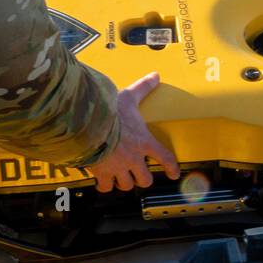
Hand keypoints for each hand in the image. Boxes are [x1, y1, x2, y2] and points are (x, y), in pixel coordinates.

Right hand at [86, 71, 180, 192]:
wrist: (88, 124)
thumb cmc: (110, 111)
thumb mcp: (129, 97)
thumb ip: (143, 88)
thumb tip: (155, 75)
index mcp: (144, 141)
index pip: (164, 157)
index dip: (171, 167)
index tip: (174, 173)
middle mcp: (133, 158)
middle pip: (145, 179)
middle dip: (142, 178)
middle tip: (139, 174)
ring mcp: (118, 167)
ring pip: (126, 185)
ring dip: (124, 182)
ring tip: (121, 177)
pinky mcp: (102, 173)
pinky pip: (106, 186)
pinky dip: (104, 185)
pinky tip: (102, 182)